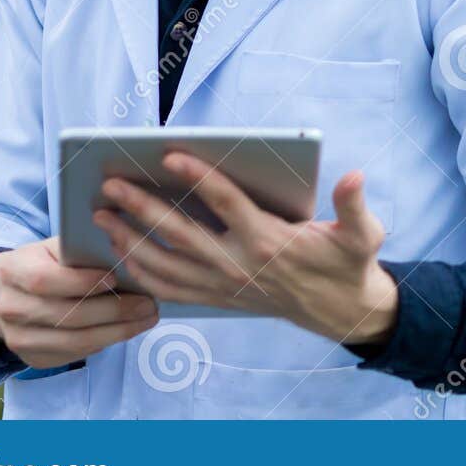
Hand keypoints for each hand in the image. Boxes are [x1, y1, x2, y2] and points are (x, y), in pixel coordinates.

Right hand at [0, 237, 159, 369]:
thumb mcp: (56, 247)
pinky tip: (127, 329)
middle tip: (148, 303)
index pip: (45, 280)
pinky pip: (74, 354)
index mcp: (13, 271)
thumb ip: (82, 249)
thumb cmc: (44, 263)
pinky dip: (105, 342)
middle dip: (114, 310)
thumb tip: (127, 253)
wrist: (7, 293)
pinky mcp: (32, 358)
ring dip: (117, 331)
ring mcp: (18, 338)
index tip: (115, 277)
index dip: (81, 282)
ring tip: (146, 318)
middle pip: (67, 315)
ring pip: (74, 341)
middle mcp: (10, 308)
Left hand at [93, 154, 398, 346]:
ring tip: (102, 218)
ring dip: (129, 242)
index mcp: (270, 240)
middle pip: (180, 234)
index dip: (198, 178)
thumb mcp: (363, 233)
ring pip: (165, 265)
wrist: (341, 309)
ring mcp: (224, 284)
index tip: (169, 156)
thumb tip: (355, 175)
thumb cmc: (348, 262)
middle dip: (141, 209)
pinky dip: (140, 272)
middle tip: (110, 184)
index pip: (226, 203)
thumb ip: (355, 205)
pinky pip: (169, 288)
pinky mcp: (218, 297)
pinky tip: (120, 254)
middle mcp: (240, 264)